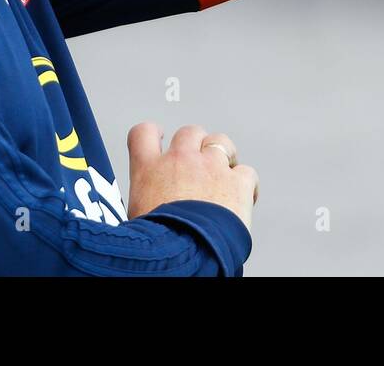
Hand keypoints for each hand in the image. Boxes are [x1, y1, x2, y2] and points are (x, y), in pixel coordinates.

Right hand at [125, 123, 259, 231]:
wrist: (183, 251)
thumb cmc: (156, 241)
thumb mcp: (136, 214)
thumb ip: (146, 197)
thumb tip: (148, 208)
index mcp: (149, 168)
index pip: (144, 133)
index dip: (153, 133)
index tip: (158, 137)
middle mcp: (179, 160)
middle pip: (189, 132)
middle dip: (194, 144)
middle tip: (197, 164)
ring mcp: (210, 167)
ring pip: (220, 141)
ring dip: (222, 153)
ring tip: (224, 172)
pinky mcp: (237, 182)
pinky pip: (247, 172)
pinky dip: (246, 183)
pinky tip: (244, 197)